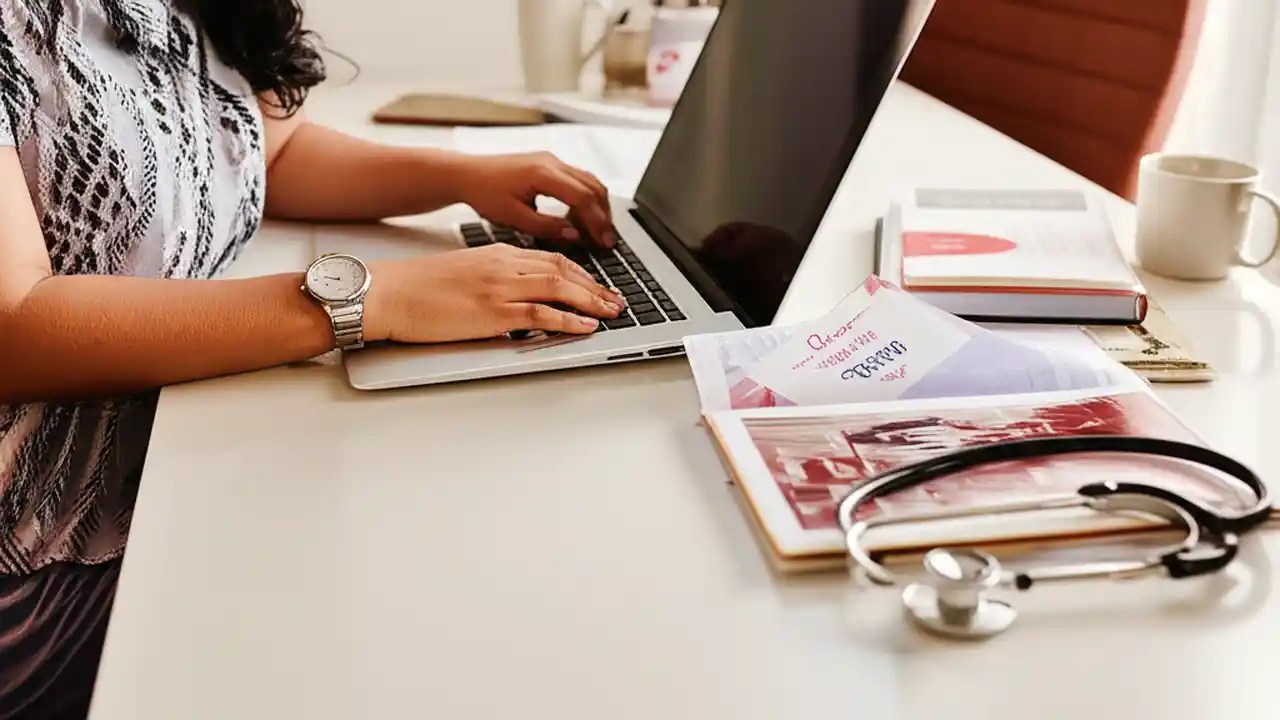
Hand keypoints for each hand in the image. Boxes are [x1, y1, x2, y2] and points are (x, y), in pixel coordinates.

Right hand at [363, 244, 624, 342]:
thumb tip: (513, 297)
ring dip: (592, 302)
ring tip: (612, 313)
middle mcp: (503, 266)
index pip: (550, 258)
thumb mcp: (462, 272)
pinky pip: (542, 313)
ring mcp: (500, 288)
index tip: (596, 285)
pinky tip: (585, 327)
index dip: (580, 272)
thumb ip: (491, 278)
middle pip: (563, 270)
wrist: (387, 292)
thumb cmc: (416, 288)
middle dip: (595, 286)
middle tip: (616, 300)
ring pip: (560, 288)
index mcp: (496, 255)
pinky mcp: (493, 312)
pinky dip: (569, 320)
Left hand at [453, 152, 615, 247]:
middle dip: (604, 215)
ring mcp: (551, 160)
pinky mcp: (548, 164)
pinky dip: (585, 198)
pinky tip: (579, 218)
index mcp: (543, 173)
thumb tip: (574, 235)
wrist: (466, 174)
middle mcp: (551, 162)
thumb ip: (547, 226)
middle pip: (593, 186)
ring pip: (588, 181)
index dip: (597, 221)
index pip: (583, 197)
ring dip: (597, 206)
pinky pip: (577, 179)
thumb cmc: (483, 193)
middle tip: (608, 239)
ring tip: (597, 232)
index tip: (604, 241)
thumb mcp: (514, 217)